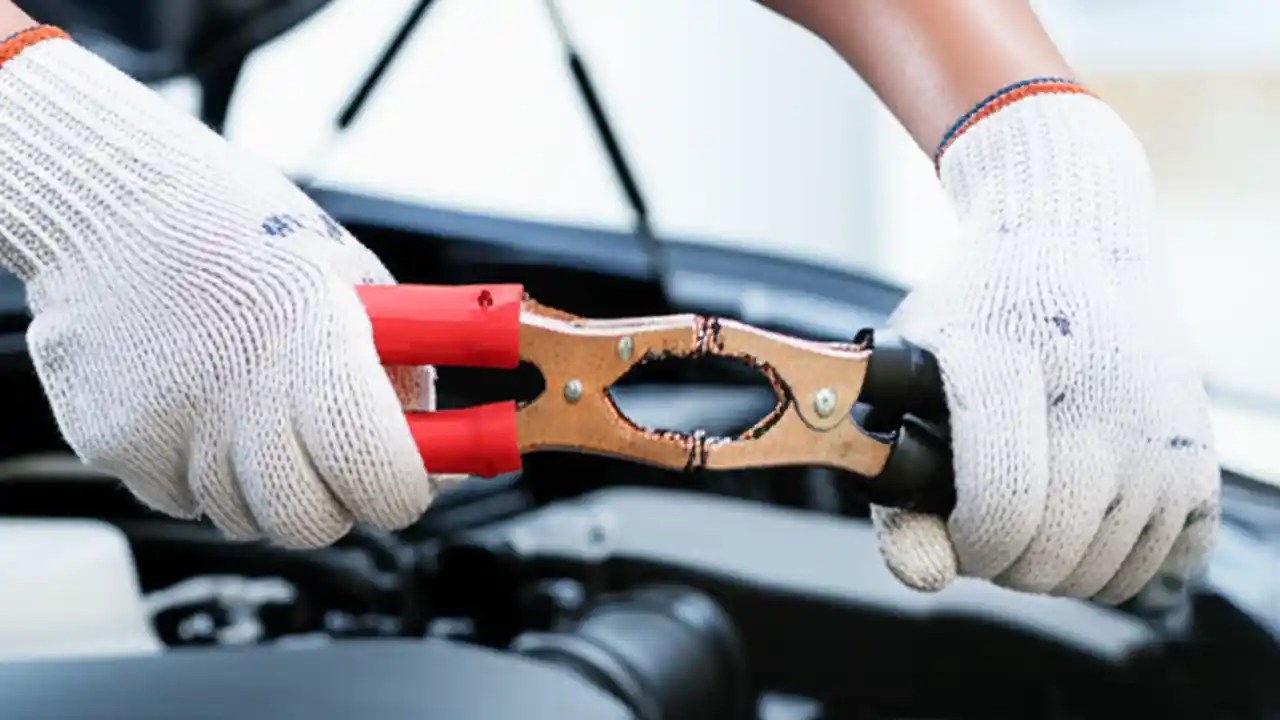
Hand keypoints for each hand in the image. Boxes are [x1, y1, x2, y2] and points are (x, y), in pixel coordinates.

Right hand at [0, 34, 437, 547]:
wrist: (115, 201)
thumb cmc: (251, 236)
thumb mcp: (354, 279)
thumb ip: (401, 371)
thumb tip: (439, 460)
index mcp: (314, 332)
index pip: (377, 474)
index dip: (404, 492)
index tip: (408, 481)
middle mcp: (239, 385)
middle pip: (307, 524)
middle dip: (335, 504)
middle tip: (335, 463)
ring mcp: (165, 422)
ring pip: (242, 518)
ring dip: (264, 487)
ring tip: (254, 406)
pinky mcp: (107, 442)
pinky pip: (179, 499)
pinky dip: (199, 472)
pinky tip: (196, 400)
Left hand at [872, 93, 1219, 603]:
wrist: (1072, 245)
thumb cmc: (972, 321)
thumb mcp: (908, 380)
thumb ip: (899, 491)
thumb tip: (928, 577)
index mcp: (1007, 370)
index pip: (996, 511)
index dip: (962, 538)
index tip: (950, 515)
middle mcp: (1099, 404)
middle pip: (1047, 559)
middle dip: (998, 558)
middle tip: (985, 513)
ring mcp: (1158, 436)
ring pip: (1100, 576)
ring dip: (1052, 564)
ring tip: (1031, 506)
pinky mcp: (1199, 459)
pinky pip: (1159, 568)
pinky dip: (1114, 563)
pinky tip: (1085, 512)